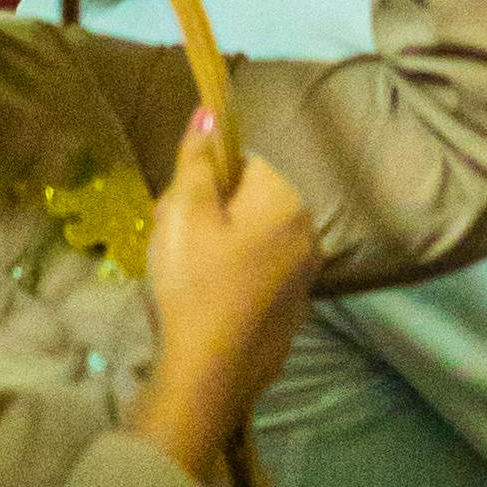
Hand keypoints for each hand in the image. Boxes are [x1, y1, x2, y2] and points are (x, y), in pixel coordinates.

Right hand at [132, 115, 317, 474]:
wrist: (208, 374)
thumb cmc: (193, 283)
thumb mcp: (183, 213)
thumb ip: (197, 160)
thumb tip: (209, 112)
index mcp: (287, 201)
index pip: (246, 165)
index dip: (205, 184)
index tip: (179, 213)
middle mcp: (310, 233)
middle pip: (250, 204)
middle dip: (211, 218)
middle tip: (176, 247)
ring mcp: (306, 276)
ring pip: (254, 242)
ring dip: (221, 251)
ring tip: (185, 279)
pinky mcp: (294, 312)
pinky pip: (260, 278)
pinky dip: (234, 284)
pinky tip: (207, 305)